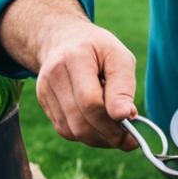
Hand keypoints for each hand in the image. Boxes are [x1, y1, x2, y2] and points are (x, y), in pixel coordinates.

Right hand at [0, 0, 138, 149]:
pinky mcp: (43, 102)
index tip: (133, 128)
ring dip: (98, 138)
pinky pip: (66, 131)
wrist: (66, 40)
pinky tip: (99, 125)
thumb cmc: (99, 50)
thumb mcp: (119, 57)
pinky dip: (86, 135)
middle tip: (128, 138)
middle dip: (108, 135)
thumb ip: (123, 86)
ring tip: (116, 131)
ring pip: (73, 131)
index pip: (90, 101)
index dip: (112, 120)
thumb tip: (126, 116)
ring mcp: (44, 89)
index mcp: (76, 57)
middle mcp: (54, 74)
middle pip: (80, 121)